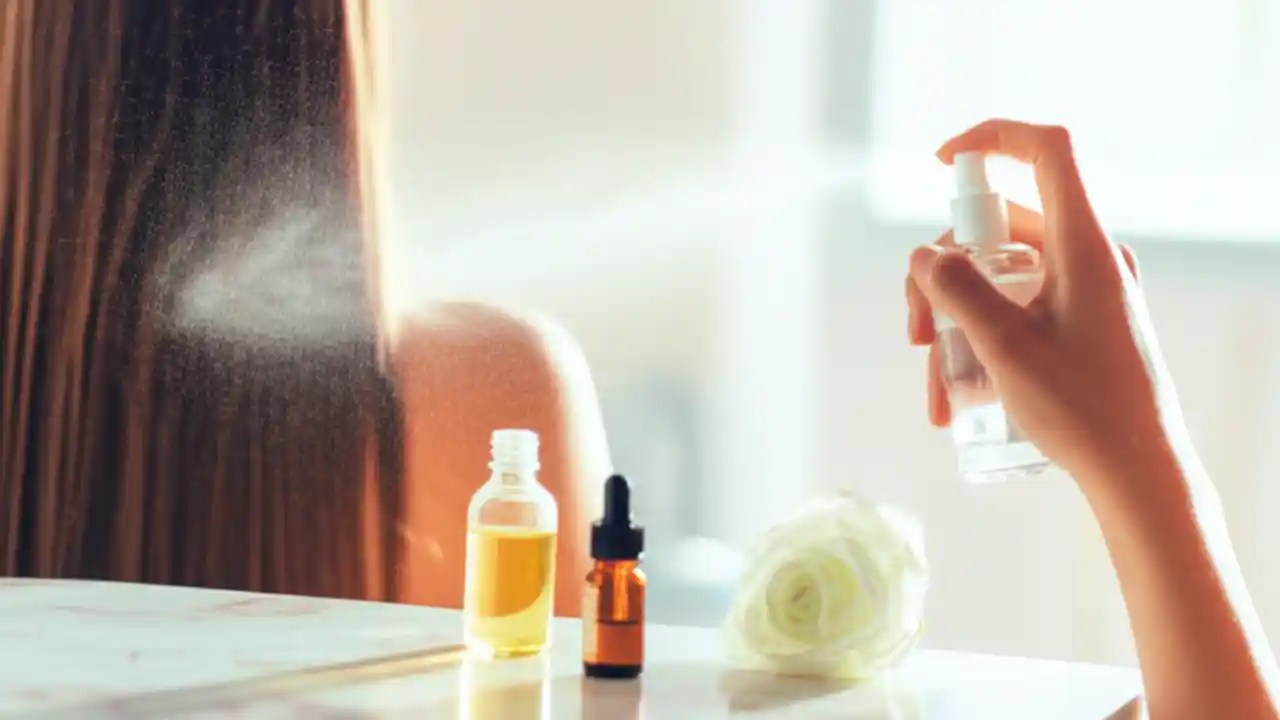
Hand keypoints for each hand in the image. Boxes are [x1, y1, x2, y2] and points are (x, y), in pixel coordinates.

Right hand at [905, 119, 1181, 491]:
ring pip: (1000, 276)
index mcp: (1083, 245)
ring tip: (938, 390)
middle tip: (918, 334)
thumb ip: (958, 291)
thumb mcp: (1005, 348)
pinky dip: (982, 339)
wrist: (1139, 471)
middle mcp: (1089, 257)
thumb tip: (923, 255)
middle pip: (999, 228)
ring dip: (956, 322)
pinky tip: (959, 399)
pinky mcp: (1082, 322)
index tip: (940, 161)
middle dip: (943, 275)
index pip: (1046, 150)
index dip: (992, 137)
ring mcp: (1087, 290)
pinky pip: (1019, 306)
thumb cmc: (1083, 410)